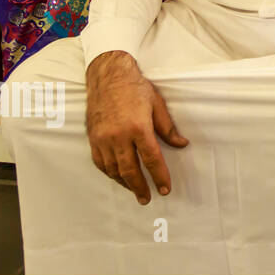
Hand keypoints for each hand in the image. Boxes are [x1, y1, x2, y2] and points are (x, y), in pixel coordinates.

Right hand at [85, 51, 187, 205]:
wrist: (108, 76)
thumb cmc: (135, 87)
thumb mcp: (157, 104)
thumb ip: (168, 128)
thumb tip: (181, 144)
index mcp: (138, 128)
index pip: (151, 159)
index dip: (159, 176)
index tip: (165, 189)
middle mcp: (119, 136)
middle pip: (130, 170)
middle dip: (140, 187)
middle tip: (148, 198)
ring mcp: (103, 139)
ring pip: (113, 169)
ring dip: (125, 183)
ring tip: (135, 191)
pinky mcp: (93, 138)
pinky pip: (100, 162)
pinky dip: (110, 173)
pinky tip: (118, 177)